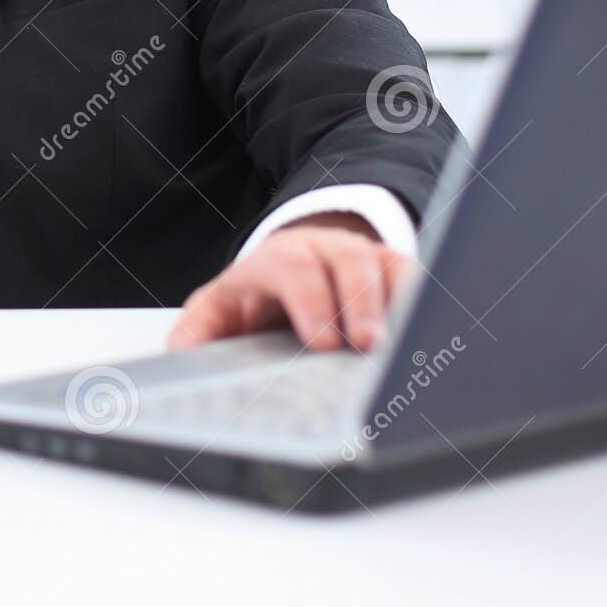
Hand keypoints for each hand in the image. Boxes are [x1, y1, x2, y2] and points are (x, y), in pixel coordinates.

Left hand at [168, 211, 408, 352]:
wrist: (290, 267)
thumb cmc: (255, 297)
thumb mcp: (218, 309)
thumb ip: (197, 332)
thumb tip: (179, 357)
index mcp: (275, 259)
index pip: (293, 269)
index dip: (310, 302)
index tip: (323, 343)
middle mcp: (322, 248)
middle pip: (347, 262)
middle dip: (360, 305)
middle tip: (369, 348)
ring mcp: (361, 254)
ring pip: (385, 266)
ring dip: (395, 306)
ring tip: (401, 347)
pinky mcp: (393, 268)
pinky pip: (415, 275)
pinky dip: (422, 300)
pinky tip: (426, 333)